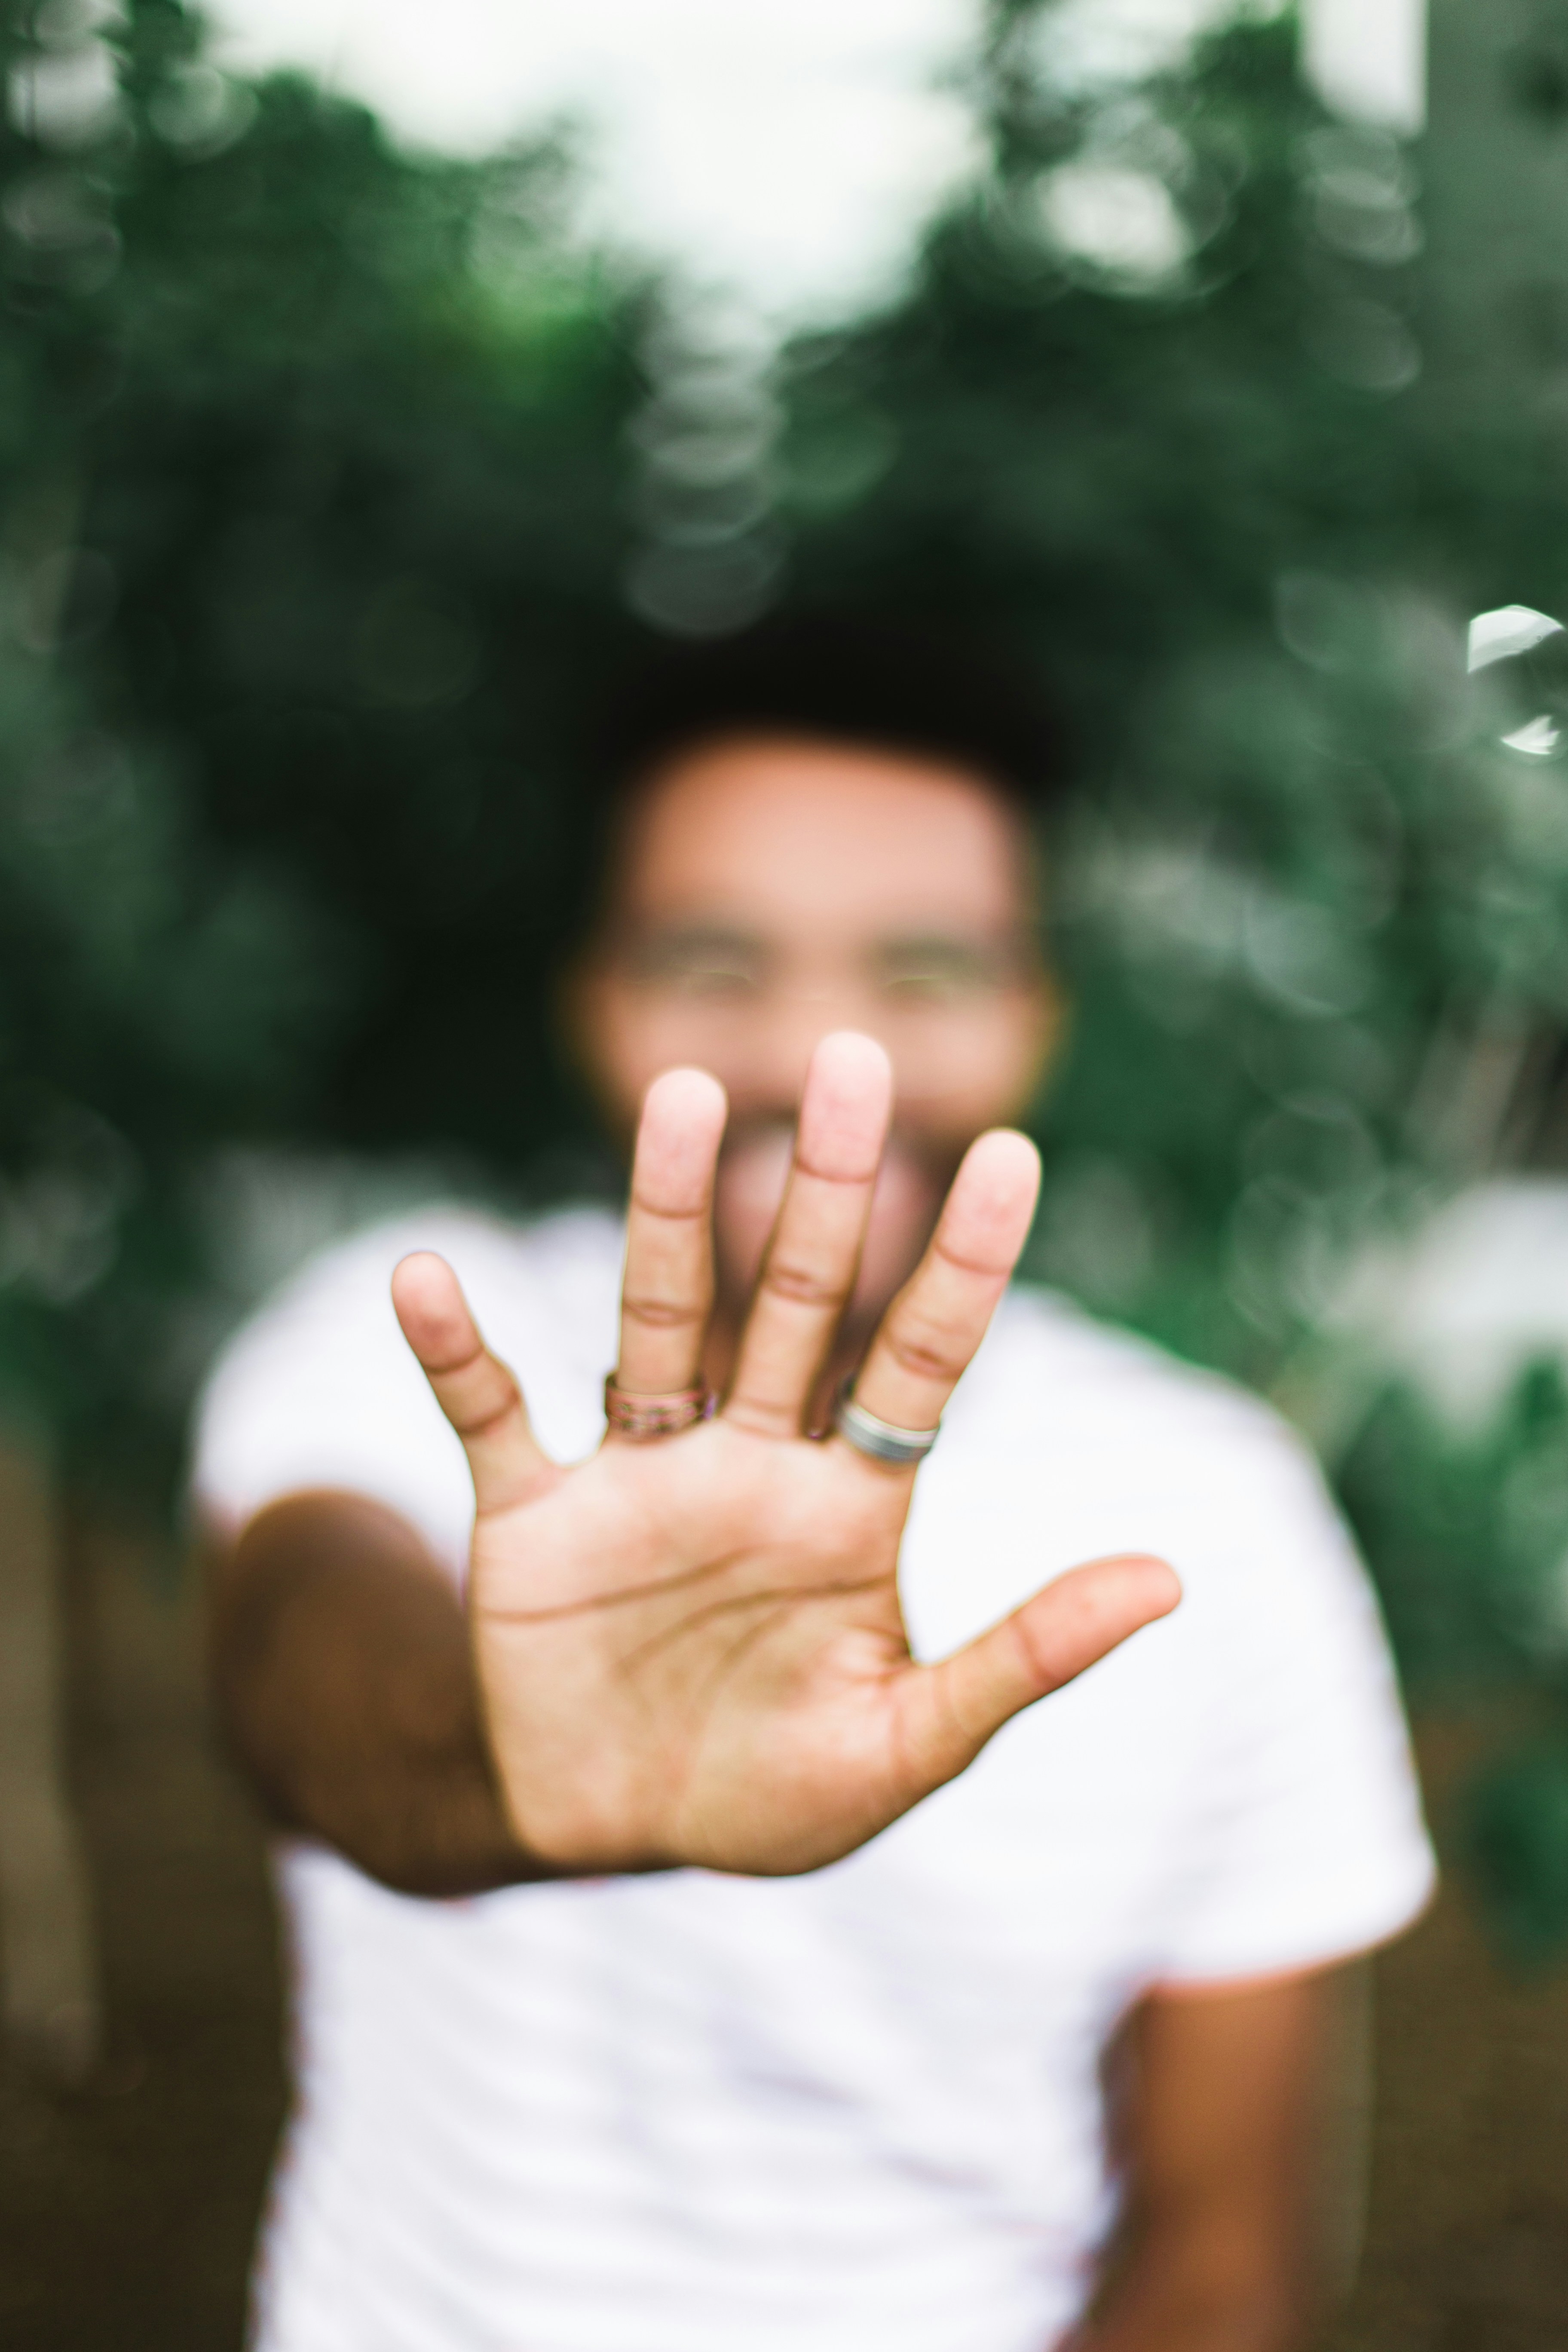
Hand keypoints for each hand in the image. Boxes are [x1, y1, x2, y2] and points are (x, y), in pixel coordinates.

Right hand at [391, 1032, 1178, 1875]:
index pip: (920, 1361)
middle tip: (855, 1059)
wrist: (617, 1835)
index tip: (1015, 1152)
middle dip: (827, 1191)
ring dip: (668, 1215)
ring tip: (684, 1099)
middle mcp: (749, 1461)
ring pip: (656, 1320)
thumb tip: (1171, 1578)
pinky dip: (454, 1353)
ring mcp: (637, 1478)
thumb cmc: (776, 1790)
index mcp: (850, 1506)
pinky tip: (425, 1277)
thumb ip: (1024, 1658)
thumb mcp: (908, 1742)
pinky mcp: (531, 1520)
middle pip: (797, 1304)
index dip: (964, 1266)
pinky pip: (487, 1417)